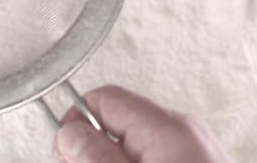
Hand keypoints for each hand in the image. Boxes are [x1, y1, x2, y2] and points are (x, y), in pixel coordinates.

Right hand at [55, 86, 234, 162]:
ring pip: (128, 154)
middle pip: (113, 129)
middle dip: (90, 158)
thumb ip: (95, 156)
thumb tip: (70, 131)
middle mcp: (181, 136)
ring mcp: (190, 157)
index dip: (76, 126)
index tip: (66, 158)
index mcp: (166, 128)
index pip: (103, 100)